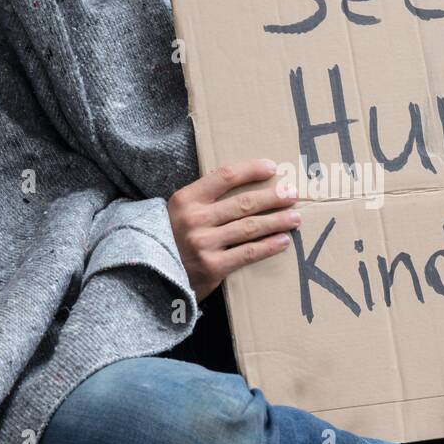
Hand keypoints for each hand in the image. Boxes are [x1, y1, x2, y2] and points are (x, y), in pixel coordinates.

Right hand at [166, 159, 299, 302]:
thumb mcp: (177, 212)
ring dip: (277, 221)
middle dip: (273, 197)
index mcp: (185, 199)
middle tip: (292, 194)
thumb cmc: (170, 239)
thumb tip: (242, 182)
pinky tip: (283, 240)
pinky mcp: (212, 267)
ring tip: (295, 218)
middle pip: (243, 203)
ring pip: (250, 227)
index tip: (272, 167)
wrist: (148, 276)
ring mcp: (203, 244)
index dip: (251, 170)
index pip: (225, 176)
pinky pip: (248, 253)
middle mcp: (194, 219)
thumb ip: (203, 198)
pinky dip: (269, 246)